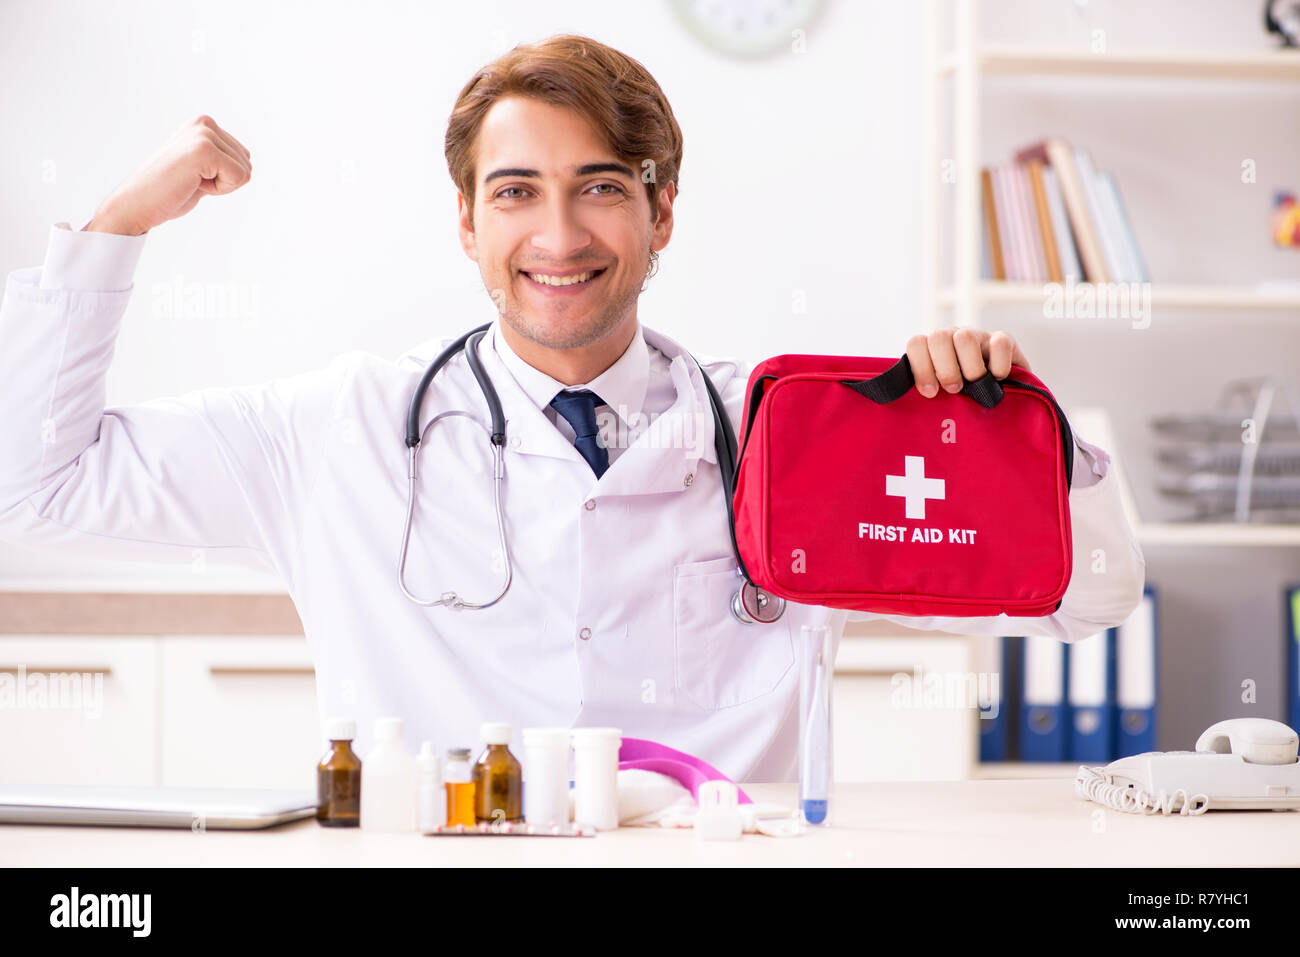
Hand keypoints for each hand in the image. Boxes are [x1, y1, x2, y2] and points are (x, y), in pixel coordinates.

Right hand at [83, 115, 251, 235]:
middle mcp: (205, 123)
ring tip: (189, 181)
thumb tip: (248, 158)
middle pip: (247, 164)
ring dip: (220, 186)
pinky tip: (192, 184)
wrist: (137, 203)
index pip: (244, 158)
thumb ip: (221, 159)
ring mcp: (204, 134)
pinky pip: (238, 178)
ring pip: (244, 172)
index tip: (195, 177)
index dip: (224, 177)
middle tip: (191, 181)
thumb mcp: (201, 169)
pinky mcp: (204, 150)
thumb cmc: (168, 191)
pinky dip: (219, 189)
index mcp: (204, 125)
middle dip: (224, 181)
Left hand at [905, 327, 1030, 397]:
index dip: (921, 368)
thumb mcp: (943, 395)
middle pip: (939, 338)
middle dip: (945, 369)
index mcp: (933, 349)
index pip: (917, 344)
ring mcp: (978, 336)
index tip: (930, 392)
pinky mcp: (1005, 340)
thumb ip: (927, 393)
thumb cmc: (966, 397)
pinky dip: (998, 365)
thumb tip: (913, 403)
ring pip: (965, 338)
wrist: (1004, 393)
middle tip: (954, 389)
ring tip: (976, 384)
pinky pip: (1000, 344)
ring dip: (970, 368)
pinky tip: (998, 378)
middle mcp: (953, 337)